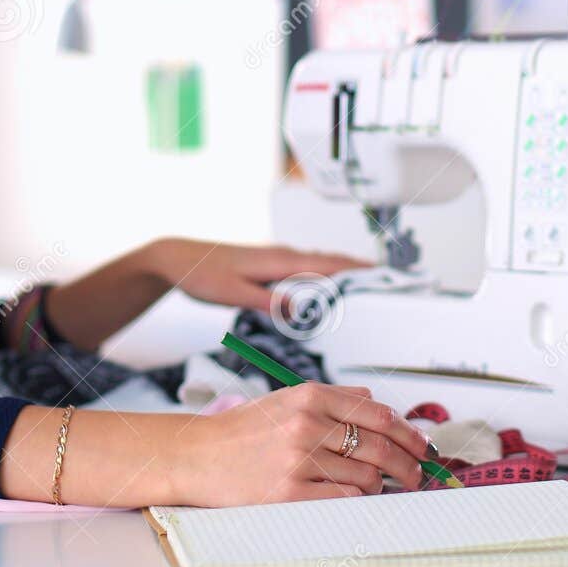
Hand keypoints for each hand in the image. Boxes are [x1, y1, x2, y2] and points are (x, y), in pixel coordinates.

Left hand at [146, 237, 370, 311]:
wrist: (178, 260)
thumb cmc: (202, 274)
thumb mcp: (234, 293)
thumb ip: (267, 301)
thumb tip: (298, 310)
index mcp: (279, 261)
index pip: (328, 264)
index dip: (358, 268)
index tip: (384, 274)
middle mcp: (282, 256)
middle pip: (331, 261)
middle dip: (360, 269)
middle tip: (389, 280)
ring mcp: (277, 259)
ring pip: (319, 263)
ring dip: (344, 270)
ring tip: (368, 282)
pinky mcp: (270, 266)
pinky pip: (307, 268)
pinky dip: (325, 273)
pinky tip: (327, 284)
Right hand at [176, 382, 429, 505]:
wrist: (195, 456)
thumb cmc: (242, 431)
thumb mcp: (286, 399)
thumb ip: (334, 398)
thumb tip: (376, 401)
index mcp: (309, 396)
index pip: (379, 415)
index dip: (410, 433)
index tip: (423, 446)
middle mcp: (306, 424)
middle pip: (380, 447)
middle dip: (408, 465)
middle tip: (417, 475)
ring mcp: (297, 460)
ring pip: (365, 477)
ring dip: (380, 486)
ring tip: (379, 488)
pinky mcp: (288, 494)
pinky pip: (343, 499)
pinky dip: (358, 500)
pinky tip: (357, 498)